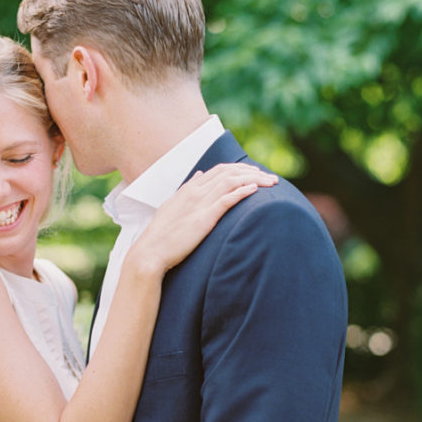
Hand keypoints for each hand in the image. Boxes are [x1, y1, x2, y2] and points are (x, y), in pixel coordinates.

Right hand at [131, 163, 277, 275]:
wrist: (150, 253)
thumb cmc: (160, 236)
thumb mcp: (173, 207)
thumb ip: (187, 190)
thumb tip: (200, 175)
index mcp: (188, 189)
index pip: (219, 170)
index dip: (240, 169)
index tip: (255, 174)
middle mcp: (195, 192)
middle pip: (229, 172)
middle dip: (252, 171)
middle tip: (270, 178)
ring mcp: (200, 203)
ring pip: (232, 181)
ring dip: (254, 179)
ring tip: (271, 183)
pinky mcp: (204, 218)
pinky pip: (228, 199)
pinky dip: (243, 192)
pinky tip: (256, 190)